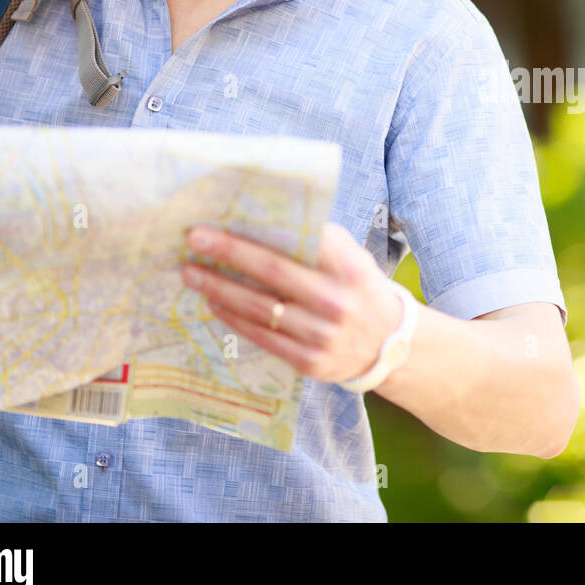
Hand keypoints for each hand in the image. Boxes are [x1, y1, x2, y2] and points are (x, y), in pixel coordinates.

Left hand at [180, 221, 406, 384]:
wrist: (391, 346)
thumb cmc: (362, 291)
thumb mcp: (354, 260)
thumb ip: (321, 243)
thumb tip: (266, 222)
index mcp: (350, 269)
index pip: (298, 244)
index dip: (255, 235)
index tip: (219, 224)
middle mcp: (337, 302)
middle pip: (273, 272)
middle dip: (229, 254)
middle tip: (194, 241)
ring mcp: (323, 335)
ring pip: (260, 308)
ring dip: (220, 289)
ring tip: (193, 274)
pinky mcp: (309, 362)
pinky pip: (262, 338)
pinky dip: (234, 319)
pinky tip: (215, 304)